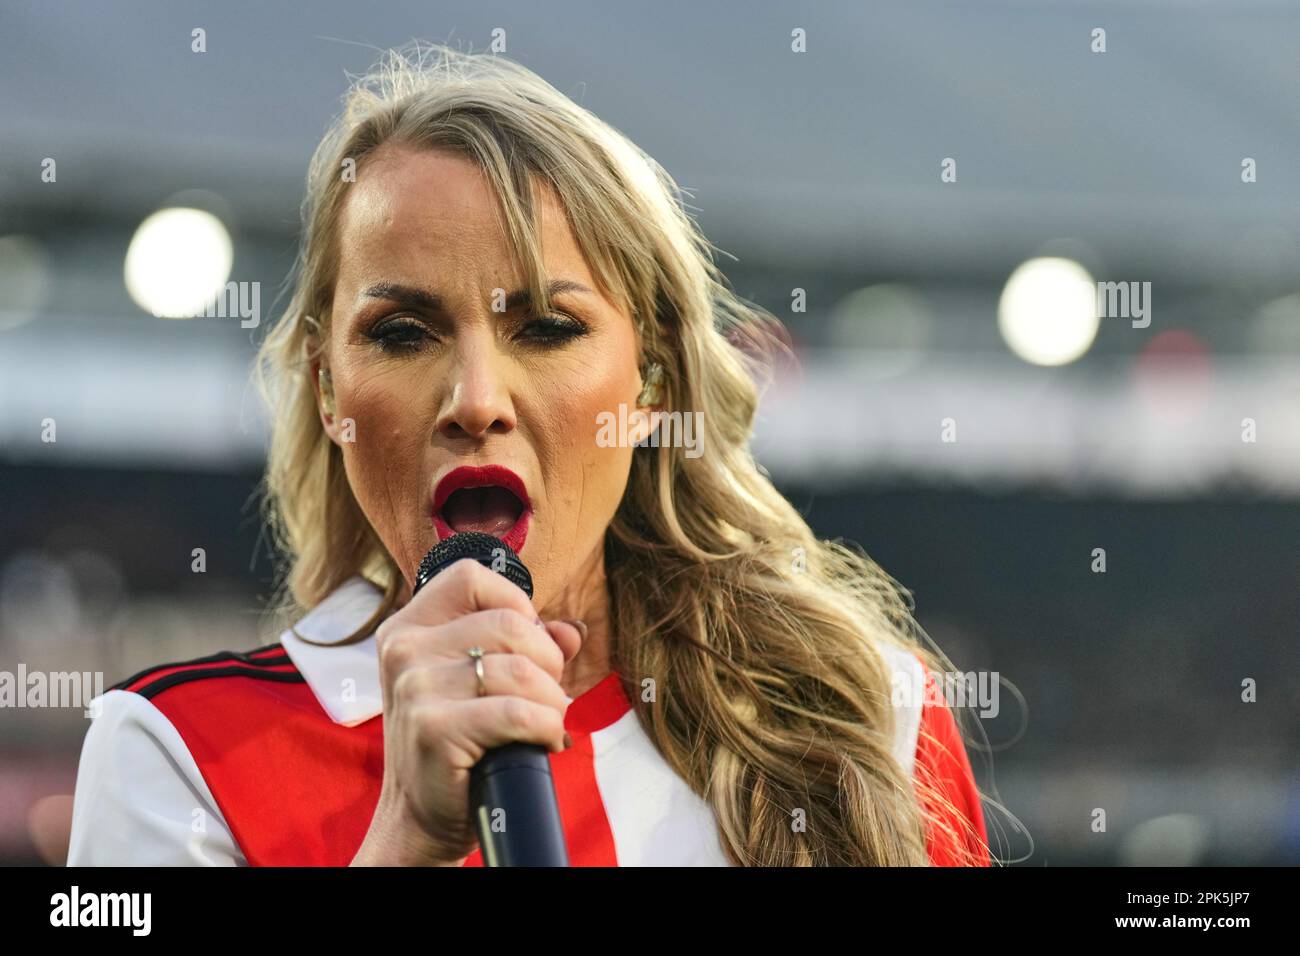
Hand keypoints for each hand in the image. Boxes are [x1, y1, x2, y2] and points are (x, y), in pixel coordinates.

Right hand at [351, 558, 582, 865]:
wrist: (420, 816)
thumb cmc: (455, 743)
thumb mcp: (477, 684)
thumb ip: (523, 648)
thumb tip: (571, 630)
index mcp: (407, 627)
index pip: (471, 578)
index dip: (516, 604)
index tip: (526, 646)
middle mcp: (404, 650)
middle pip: (510, 624)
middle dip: (548, 662)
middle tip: (544, 695)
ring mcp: (414, 688)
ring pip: (522, 671)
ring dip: (552, 702)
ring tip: (544, 722)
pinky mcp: (433, 728)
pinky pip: (519, 712)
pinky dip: (546, 727)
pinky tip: (541, 741)